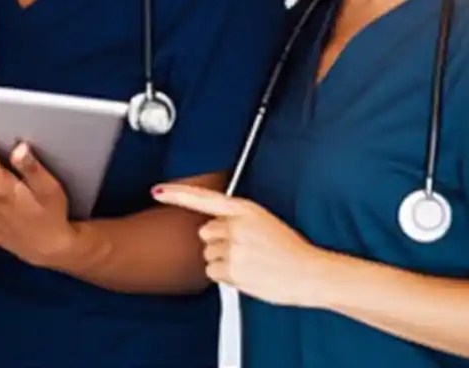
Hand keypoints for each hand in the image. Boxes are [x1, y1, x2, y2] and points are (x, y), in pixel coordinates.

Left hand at [152, 183, 331, 306]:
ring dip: (223, 262)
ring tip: (250, 263)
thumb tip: (212, 229)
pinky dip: (227, 276)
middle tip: (245, 250)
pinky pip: (214, 273)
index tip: (158, 191)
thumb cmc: (290, 250)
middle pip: (205, 233)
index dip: (177, 194)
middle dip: (218, 243)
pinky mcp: (232, 269)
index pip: (204, 198)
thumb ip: (237, 220)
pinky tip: (248, 274)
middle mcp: (236, 225)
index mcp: (245, 209)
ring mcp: (233, 247)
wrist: (310, 272)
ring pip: (208, 255)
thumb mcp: (263, 221)